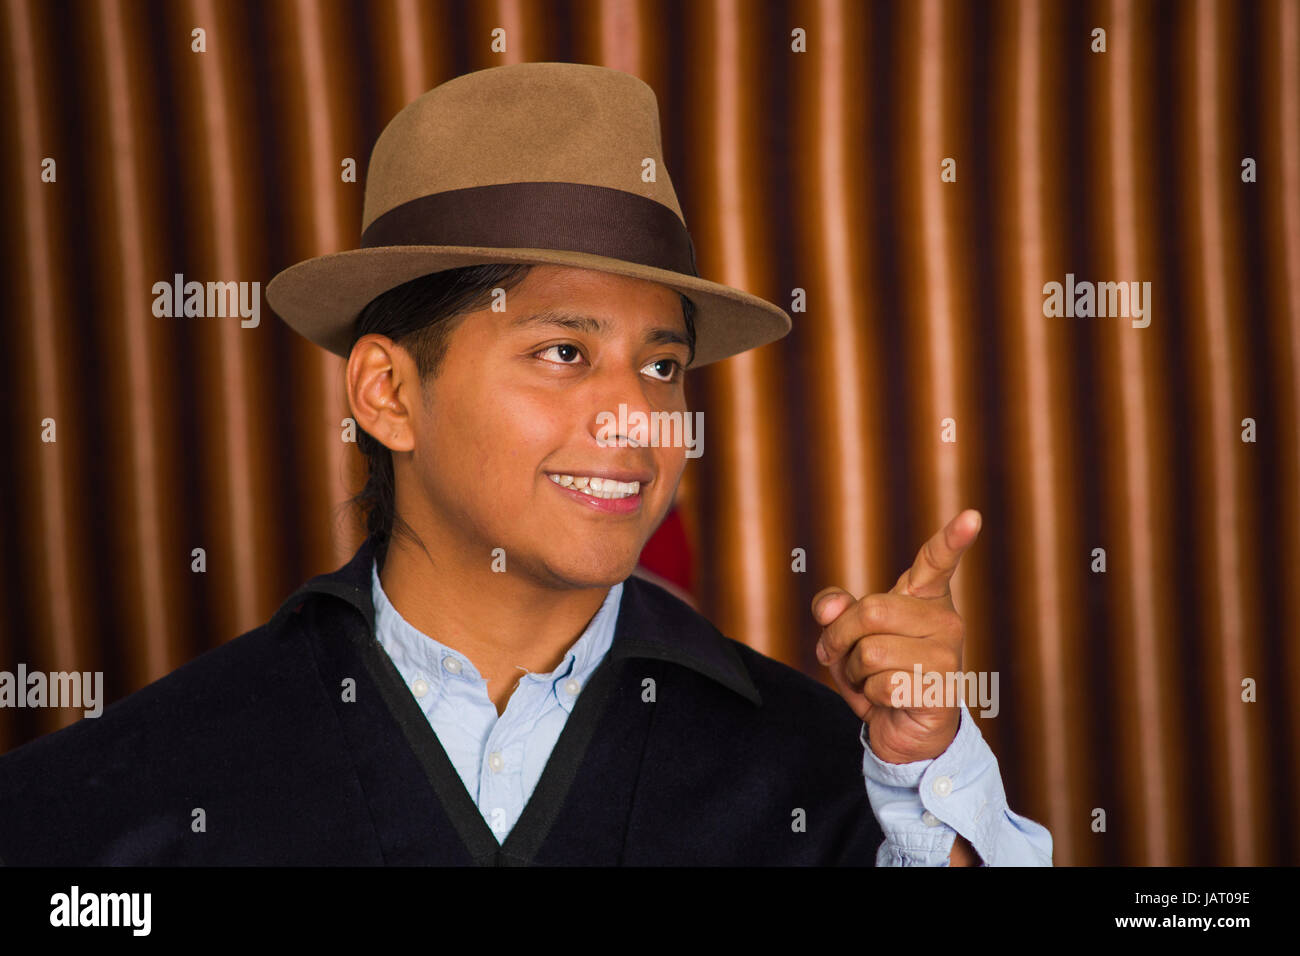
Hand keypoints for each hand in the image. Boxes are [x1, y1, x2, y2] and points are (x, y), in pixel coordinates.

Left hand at [811, 509, 981, 763]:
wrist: (903, 731)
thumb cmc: (877, 675)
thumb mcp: (847, 638)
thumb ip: (834, 612)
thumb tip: (828, 606)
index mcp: (924, 599)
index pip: (936, 562)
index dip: (952, 539)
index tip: (972, 516)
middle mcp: (944, 621)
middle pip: (870, 611)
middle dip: (839, 637)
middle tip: (837, 654)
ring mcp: (947, 654)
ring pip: (870, 651)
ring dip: (854, 672)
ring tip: (871, 681)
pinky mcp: (942, 688)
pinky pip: (882, 684)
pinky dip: (870, 696)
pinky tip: (888, 700)